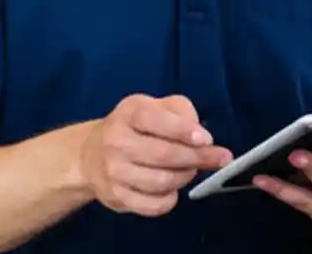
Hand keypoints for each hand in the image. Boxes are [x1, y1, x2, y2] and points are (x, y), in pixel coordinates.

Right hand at [79, 94, 232, 216]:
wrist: (91, 154)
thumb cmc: (135, 127)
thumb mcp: (155, 106)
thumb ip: (181, 112)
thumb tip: (201, 136)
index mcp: (129, 113)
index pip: (154, 119)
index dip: (183, 130)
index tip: (207, 139)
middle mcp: (116, 141)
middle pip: (163, 154)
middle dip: (197, 158)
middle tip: (221, 159)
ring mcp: (114, 172)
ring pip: (161, 181)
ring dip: (185, 177)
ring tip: (191, 169)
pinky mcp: (117, 197)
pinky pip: (153, 205)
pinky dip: (170, 199)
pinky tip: (173, 188)